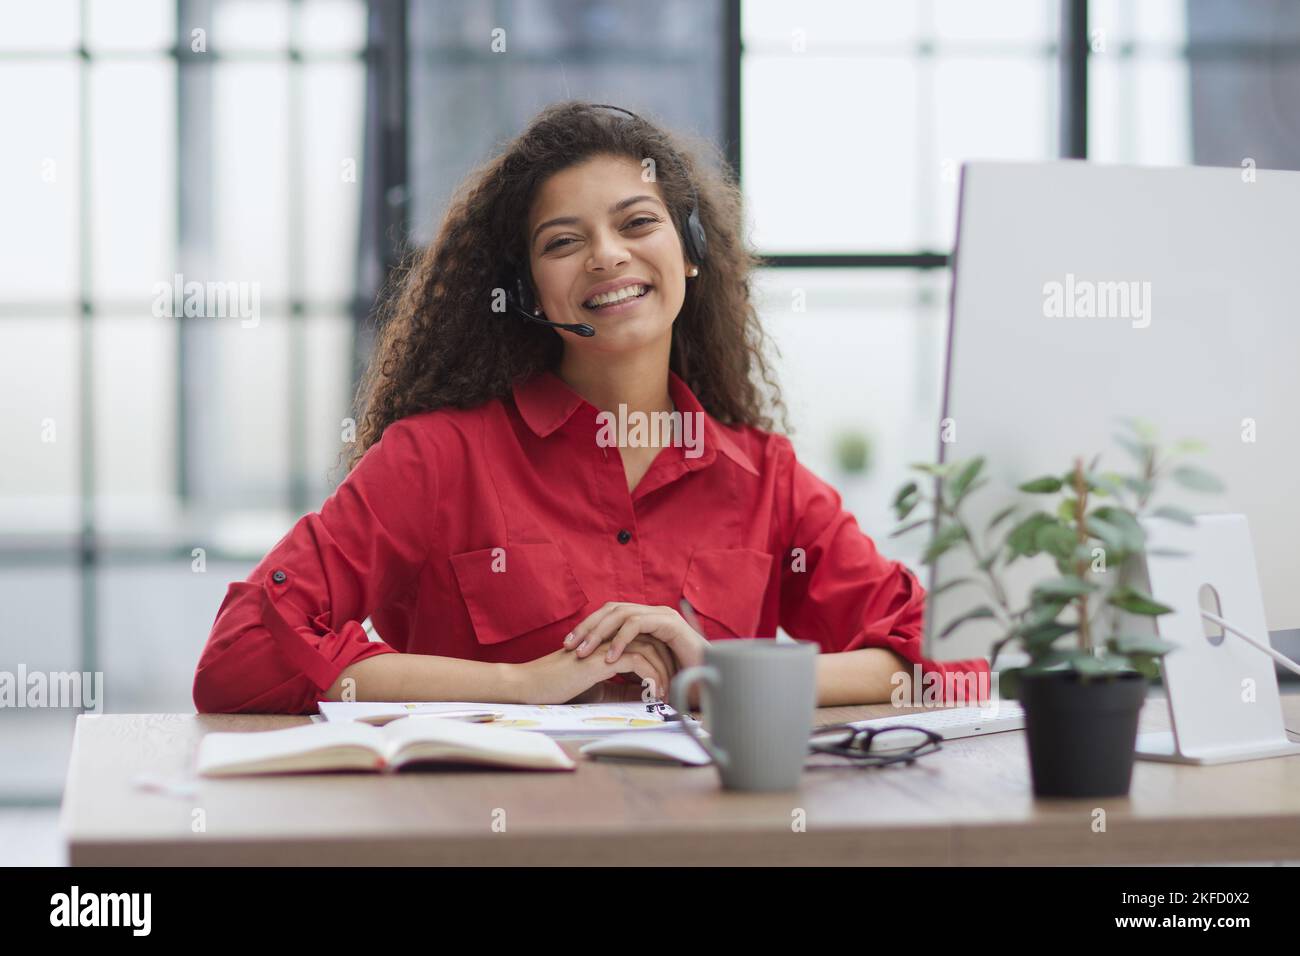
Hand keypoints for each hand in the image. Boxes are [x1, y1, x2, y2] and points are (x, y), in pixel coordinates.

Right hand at [512, 635, 676, 704]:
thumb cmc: (557, 687)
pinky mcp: (602, 657)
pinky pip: (638, 660)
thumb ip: (618, 687)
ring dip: (664, 671)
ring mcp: (606, 645)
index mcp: (608, 643)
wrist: (531, 686)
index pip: (645, 642)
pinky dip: (651, 676)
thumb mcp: (595, 688)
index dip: (660, 659)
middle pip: (652, 641)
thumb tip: (641, 694)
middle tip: (678, 684)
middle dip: (668, 662)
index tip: (670, 679)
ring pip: (649, 649)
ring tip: (669, 692)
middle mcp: (610, 639)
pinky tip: (656, 692)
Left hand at [563, 602, 708, 674]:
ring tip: (583, 652)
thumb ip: (622, 662)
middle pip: (610, 610)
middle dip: (586, 627)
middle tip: (567, 647)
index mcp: (642, 620)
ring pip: (621, 614)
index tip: (566, 646)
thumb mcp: (640, 668)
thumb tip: (592, 666)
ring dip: (598, 633)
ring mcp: (660, 615)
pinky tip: (609, 657)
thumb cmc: (677, 680)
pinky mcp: (669, 623)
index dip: (586, 627)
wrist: (708, 683)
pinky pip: (638, 624)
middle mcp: (650, 613)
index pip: (607, 615)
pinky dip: (620, 639)